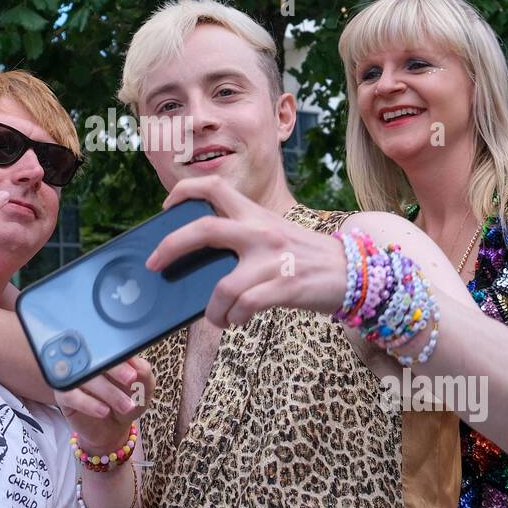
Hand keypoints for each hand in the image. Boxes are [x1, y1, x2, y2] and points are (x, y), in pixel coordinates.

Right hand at [55, 357, 152, 457]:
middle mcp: (86, 361)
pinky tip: (104, 411)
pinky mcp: (63, 394)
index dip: (121, 354)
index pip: (108, 344)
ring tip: (126, 406)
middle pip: (95, 357)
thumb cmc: (127, 400)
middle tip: (131, 380)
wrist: (113, 428)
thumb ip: (143, 370)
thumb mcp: (143, 386)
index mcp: (105, 353)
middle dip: (116, 369)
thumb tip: (135, 359)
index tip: (134, 367)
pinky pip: (71, 395)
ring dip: (108, 391)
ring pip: (85, 376)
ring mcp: (72, 376)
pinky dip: (89, 403)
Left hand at [143, 177, 346, 329]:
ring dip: (212, 309)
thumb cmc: (306, 257)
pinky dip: (234, 318)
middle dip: (170, 247)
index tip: (166, 209)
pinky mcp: (285, 286)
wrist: (353, 271)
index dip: (183, 192)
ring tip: (217, 316)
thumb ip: (242, 236)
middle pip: (203, 230)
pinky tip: (237, 320)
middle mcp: (260, 231)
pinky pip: (244, 306)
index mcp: (255, 214)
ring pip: (222, 287)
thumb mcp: (273, 234)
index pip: (214, 187)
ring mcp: (272, 260)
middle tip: (155, 264)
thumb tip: (199, 258)